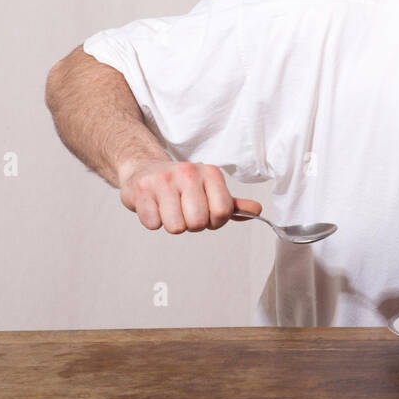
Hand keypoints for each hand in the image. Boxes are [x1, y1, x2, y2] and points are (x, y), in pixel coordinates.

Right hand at [118, 160, 261, 233]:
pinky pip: (153, 223)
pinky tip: (153, 207)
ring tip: (168, 209)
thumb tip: (257, 211)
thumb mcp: (209, 190)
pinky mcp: (141, 190)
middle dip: (192, 225)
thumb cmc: (181, 186)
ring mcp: (163, 180)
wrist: (144, 171)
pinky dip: (153, 221)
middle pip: (199, 222)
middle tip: (184, 212)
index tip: (206, 214)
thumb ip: (233, 204)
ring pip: (176, 226)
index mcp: (210, 172)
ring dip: (172, 224)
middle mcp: (188, 172)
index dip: (215, 222)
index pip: (223, 212)